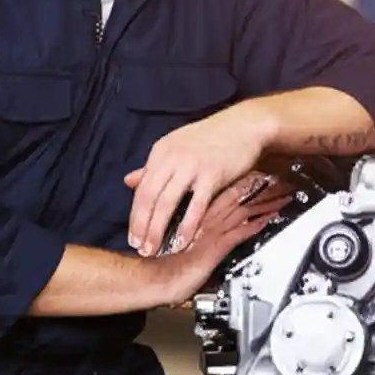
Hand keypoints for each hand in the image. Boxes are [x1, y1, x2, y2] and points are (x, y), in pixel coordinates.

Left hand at [125, 107, 270, 256]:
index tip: (133, 236)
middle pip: (148, 198)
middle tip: (139, 248)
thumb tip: (129, 181)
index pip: (140, 188)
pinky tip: (182, 242)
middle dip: (142, 227)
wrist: (245, 125)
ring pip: (167, 203)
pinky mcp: (212, 175)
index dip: (135, 215)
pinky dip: (187, 226)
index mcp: (161, 152)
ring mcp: (191, 166)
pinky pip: (196, 205)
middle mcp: (172, 158)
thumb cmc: (212, 137)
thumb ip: (154, 166)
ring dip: (157, 230)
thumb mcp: (177, 146)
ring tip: (154, 250)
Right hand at [158, 180, 292, 306]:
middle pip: (240, 195)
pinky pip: (243, 231)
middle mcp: (207, 216)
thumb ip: (186, 217)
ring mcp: (213, 229)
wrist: (154, 277)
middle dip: (263, 188)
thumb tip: (199, 212)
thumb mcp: (172, 230)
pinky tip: (271, 217)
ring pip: (245, 210)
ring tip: (284, 195)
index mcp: (197, 209)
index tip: (262, 172)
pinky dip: (258, 223)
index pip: (226, 188)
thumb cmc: (161, 258)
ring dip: (267, 202)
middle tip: (282, 179)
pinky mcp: (218, 245)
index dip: (246, 179)